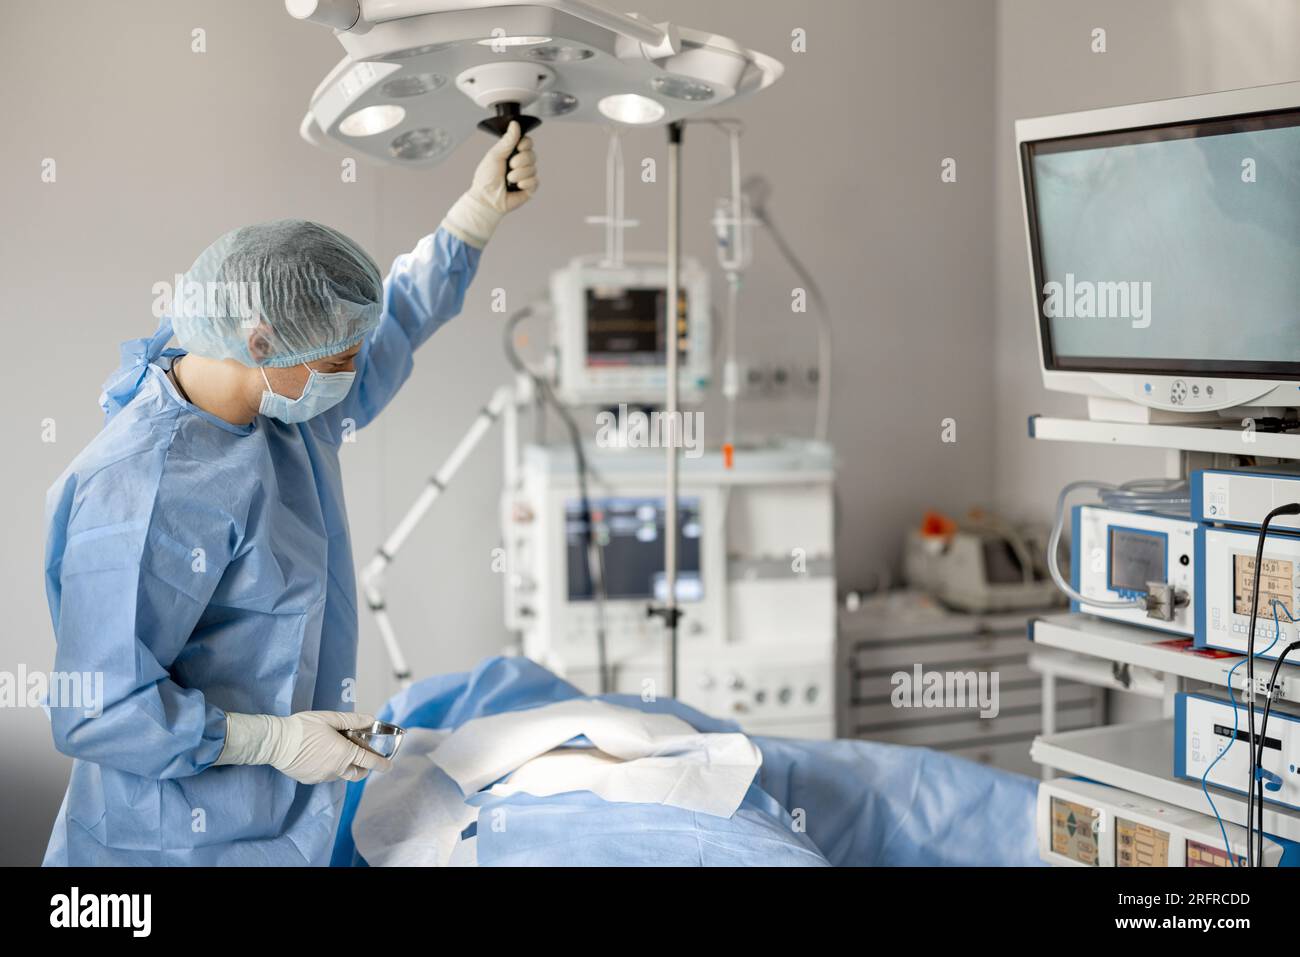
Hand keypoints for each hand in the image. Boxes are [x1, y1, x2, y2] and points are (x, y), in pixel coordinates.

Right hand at [215, 710, 392, 783]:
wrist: (276, 743)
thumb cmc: (303, 728)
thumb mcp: (329, 718)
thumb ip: (352, 720)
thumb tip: (370, 720)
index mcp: (344, 754)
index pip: (369, 762)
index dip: (381, 764)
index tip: (388, 766)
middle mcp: (335, 769)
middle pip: (357, 774)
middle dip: (364, 769)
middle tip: (364, 760)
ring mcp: (322, 777)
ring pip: (341, 775)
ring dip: (345, 767)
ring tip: (338, 752)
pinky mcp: (310, 780)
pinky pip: (326, 776)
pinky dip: (330, 768)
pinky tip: (321, 756)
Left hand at [441, 121, 539, 247]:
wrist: (486, 199)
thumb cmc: (486, 178)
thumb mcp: (495, 155)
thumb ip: (507, 140)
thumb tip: (515, 124)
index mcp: (512, 153)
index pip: (527, 142)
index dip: (525, 144)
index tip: (518, 147)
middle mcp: (520, 163)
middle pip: (532, 154)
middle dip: (520, 160)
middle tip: (509, 166)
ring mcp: (526, 175)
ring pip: (533, 168)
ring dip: (519, 174)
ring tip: (508, 180)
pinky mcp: (530, 188)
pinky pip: (535, 181)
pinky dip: (525, 183)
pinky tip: (516, 187)